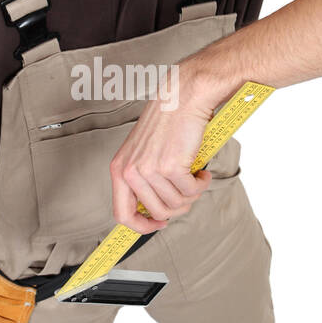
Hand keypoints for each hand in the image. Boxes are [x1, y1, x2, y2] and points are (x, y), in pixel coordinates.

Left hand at [109, 80, 216, 232]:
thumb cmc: (167, 122)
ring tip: (195, 177)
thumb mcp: (142, 152)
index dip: (141, 226)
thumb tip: (155, 209)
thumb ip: (142, 179)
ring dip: (192, 193)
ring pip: (177, 204)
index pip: (122, 214)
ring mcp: (150, 170)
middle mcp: (131, 171)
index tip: (158, 223)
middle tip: (187, 192)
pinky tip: (202, 172)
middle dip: (177, 207)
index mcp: (120, 169)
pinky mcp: (171, 166)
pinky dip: (201, 184)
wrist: (183, 96)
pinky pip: (191, 191)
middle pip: (157, 212)